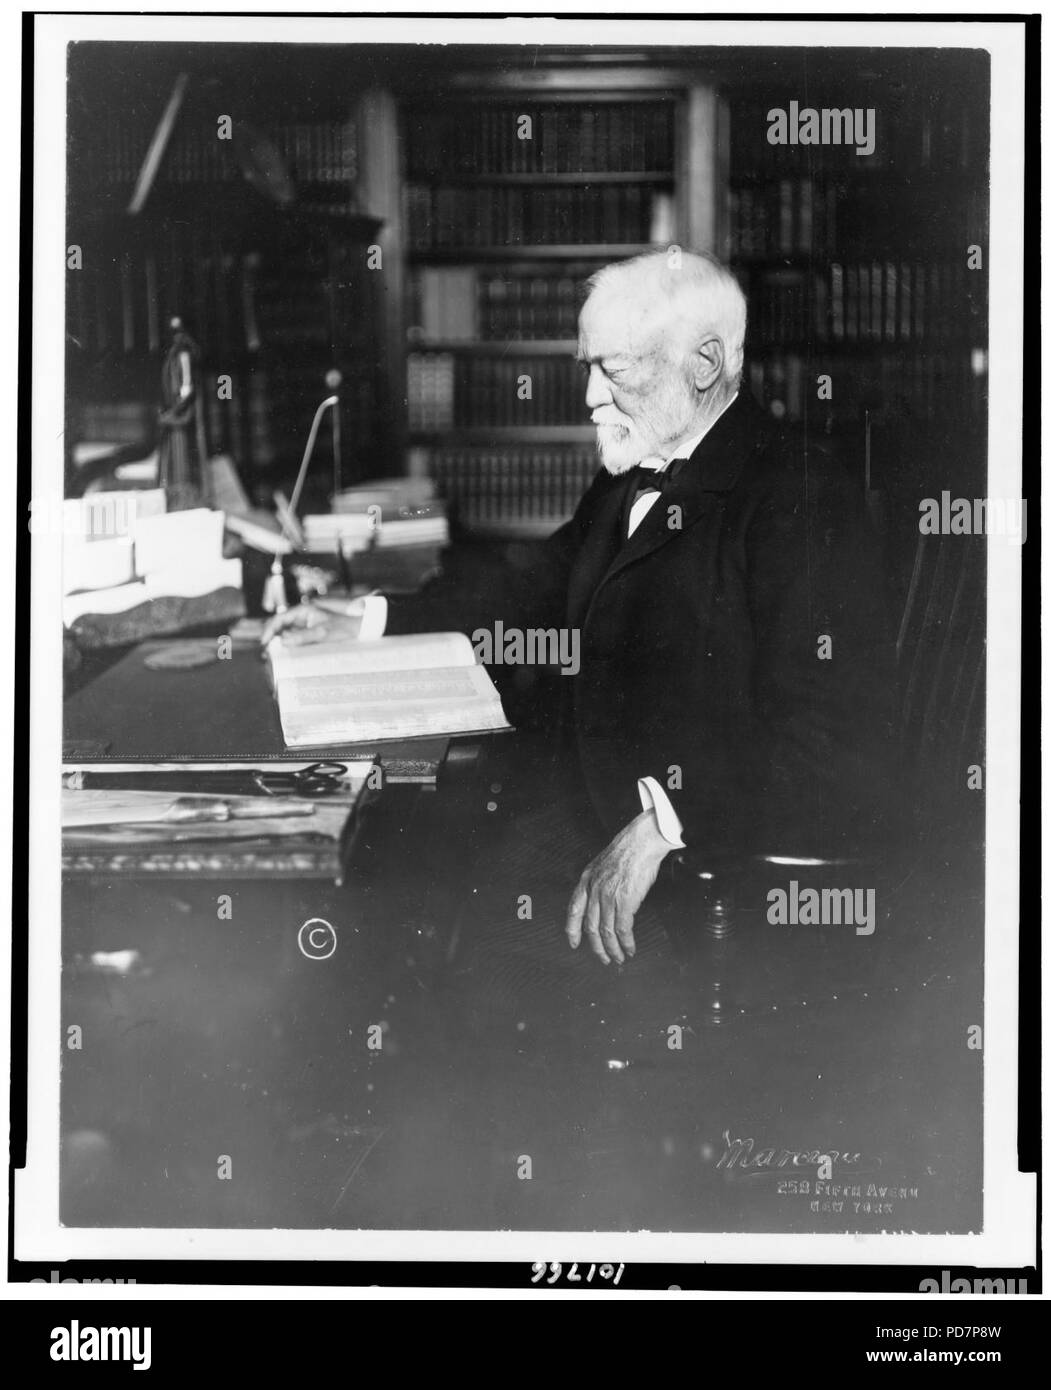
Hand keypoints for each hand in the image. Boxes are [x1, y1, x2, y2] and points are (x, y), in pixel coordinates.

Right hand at [260, 601, 362, 649]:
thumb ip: (303, 636)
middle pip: (279, 627)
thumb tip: (284, 641)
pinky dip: (289, 647)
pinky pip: (294, 640)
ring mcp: (304, 626)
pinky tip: (286, 656)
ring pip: (285, 634)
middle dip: (271, 638)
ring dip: (279, 644)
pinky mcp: (308, 635)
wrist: (357, 629)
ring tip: (273, 657)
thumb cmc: (342, 627)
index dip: (269, 630)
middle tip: (267, 654)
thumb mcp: (322, 632)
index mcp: (302, 611)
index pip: (279, 618)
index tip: (265, 642)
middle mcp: (300, 617)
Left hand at [565, 809, 672, 964]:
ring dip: (613, 949)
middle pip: (590, 927)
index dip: (572, 929)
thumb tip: (604, 899)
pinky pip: (622, 929)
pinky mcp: (624, 901)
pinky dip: (626, 942)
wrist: (642, 841)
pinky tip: (630, 948)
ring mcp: (608, 896)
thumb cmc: (629, 850)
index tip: (573, 943)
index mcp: (587, 880)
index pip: (573, 910)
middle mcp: (594, 890)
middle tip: (604, 959)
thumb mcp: (604, 864)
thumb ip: (600, 882)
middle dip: (597, 947)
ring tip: (619, 958)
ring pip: (606, 931)